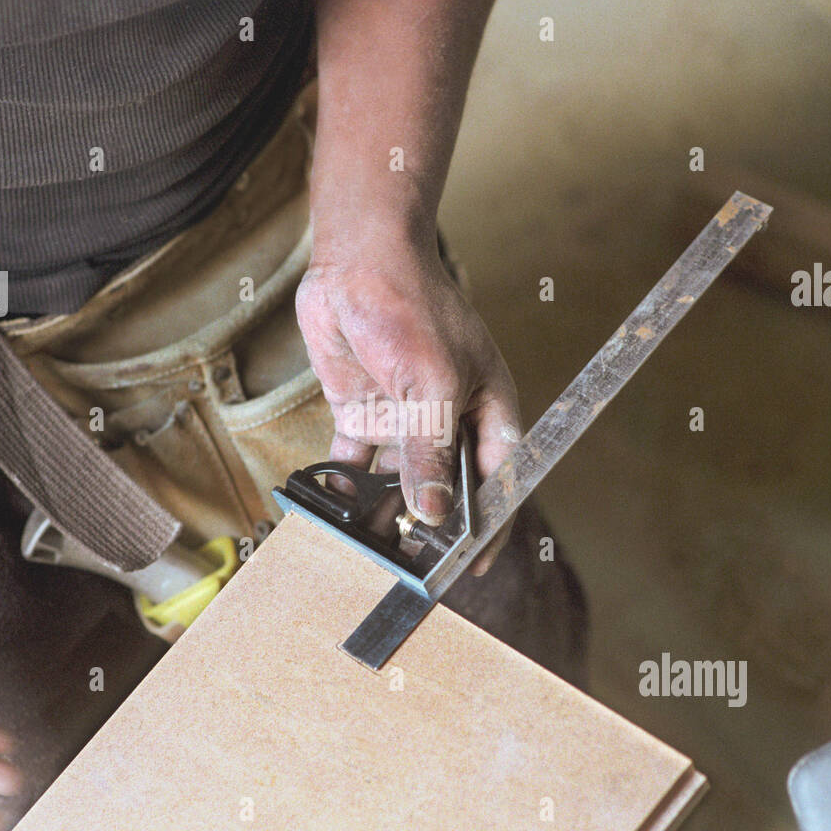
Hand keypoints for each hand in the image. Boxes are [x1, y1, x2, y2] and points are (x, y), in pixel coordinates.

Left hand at [296, 242, 520, 572]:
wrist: (357, 262)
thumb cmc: (412, 308)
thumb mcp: (431, 387)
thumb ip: (431, 452)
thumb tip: (434, 513)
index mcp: (487, 412)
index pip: (497, 482)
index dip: (487, 527)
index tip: (470, 568)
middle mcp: (448, 421)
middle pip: (445, 488)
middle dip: (431, 526)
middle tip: (412, 564)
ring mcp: (405, 419)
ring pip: (399, 482)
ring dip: (386, 511)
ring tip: (371, 548)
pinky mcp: (364, 412)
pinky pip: (355, 462)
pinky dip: (344, 484)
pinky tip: (333, 508)